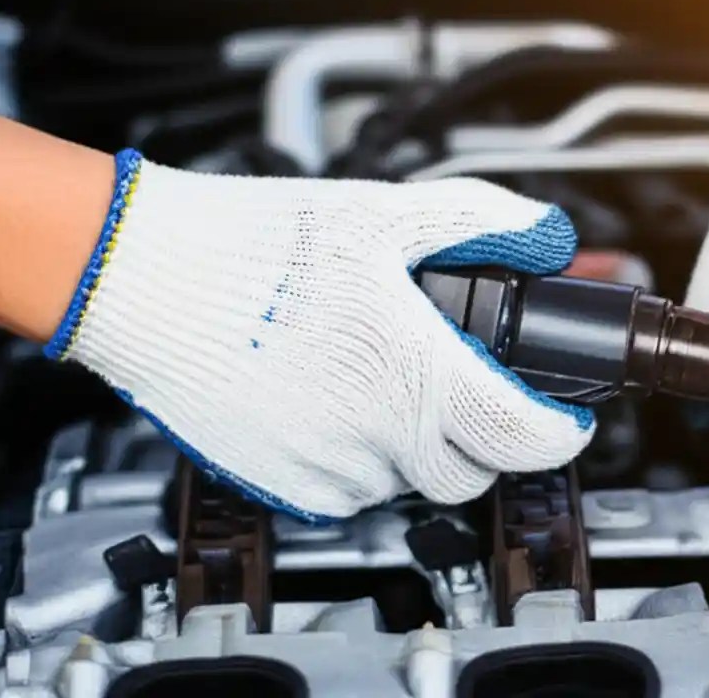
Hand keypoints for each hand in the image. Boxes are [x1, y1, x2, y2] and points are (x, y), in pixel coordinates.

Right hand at [45, 152, 594, 521]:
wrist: (145, 277)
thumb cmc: (255, 246)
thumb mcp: (388, 213)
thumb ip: (484, 223)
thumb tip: (549, 240)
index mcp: (416, 372)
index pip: (525, 438)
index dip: (560, 432)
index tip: (564, 419)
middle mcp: (377, 434)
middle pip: (473, 473)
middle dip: (486, 438)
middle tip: (467, 391)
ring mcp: (327, 468)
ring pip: (410, 484)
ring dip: (418, 446)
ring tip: (383, 382)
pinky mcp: (284, 487)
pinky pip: (351, 495)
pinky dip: (363, 461)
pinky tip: (337, 404)